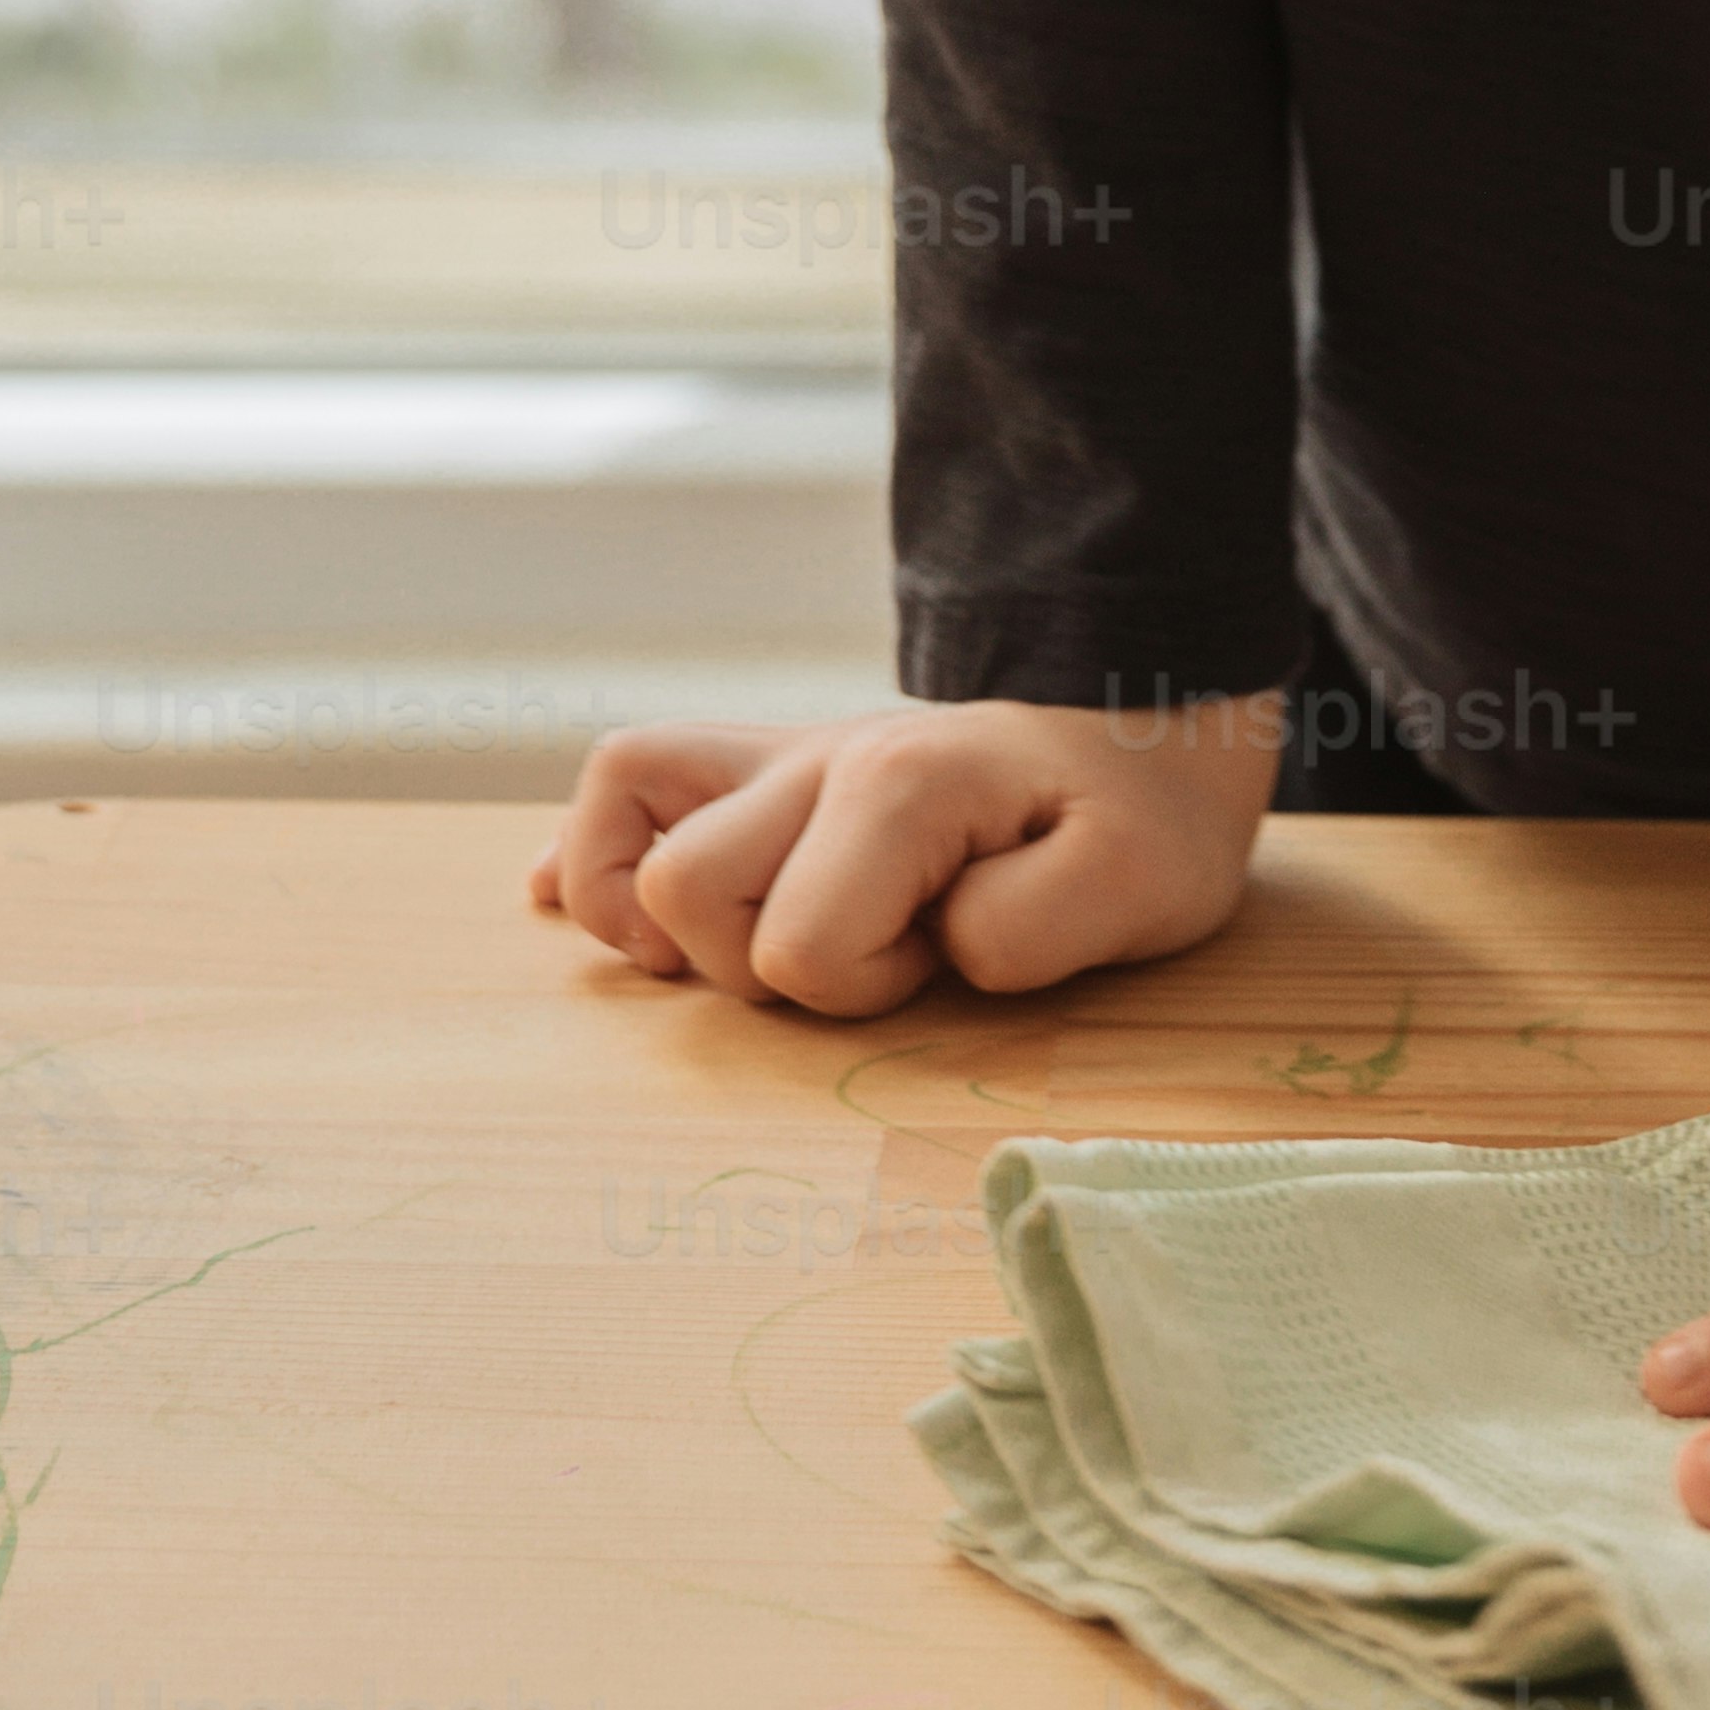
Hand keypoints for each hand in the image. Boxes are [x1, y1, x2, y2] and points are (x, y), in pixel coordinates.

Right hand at [530, 689, 1286, 1018]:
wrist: (1139, 725)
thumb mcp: (1139, 882)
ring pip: (622, 802)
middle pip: (681, 883)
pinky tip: (570, 901)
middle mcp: (815, 757)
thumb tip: (938, 944)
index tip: (936, 961)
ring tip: (738, 945)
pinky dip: (595, 850)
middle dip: (760, 962)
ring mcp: (780, 757)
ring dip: (662, 907)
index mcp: (897, 786)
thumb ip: (1038, 926)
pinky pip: (625, 778)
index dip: (859, 985)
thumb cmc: (1137, 818)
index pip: (794, 944)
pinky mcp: (761, 770)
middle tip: (866, 952)